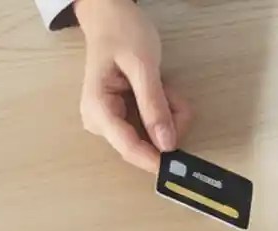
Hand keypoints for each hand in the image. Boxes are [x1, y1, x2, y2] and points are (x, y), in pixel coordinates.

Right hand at [74, 0, 192, 171]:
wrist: (109, 15)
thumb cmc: (121, 33)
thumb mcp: (142, 66)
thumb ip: (154, 105)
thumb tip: (167, 144)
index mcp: (97, 109)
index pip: (128, 146)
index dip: (155, 159)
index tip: (180, 168)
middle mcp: (100, 122)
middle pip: (142, 142)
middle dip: (167, 123)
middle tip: (174, 96)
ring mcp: (110, 121)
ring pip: (151, 135)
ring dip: (168, 114)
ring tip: (167, 87)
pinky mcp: (122, 117)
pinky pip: (151, 125)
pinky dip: (164, 110)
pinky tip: (161, 89)